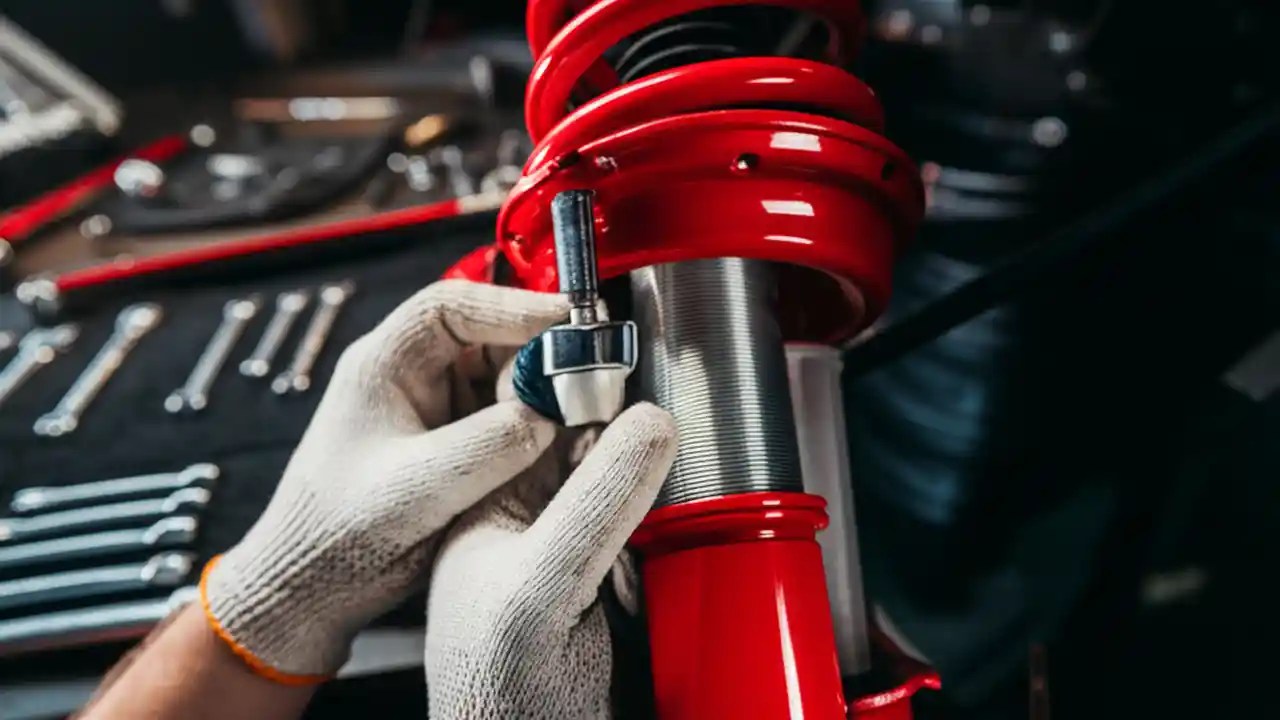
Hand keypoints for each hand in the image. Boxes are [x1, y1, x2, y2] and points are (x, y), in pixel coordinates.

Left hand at [201, 280, 569, 680]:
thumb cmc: (336, 533)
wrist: (312, 585)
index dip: (512, 305)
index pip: (451, 306)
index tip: (564, 320)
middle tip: (587, 368)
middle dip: (540, 347)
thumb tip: (546, 416)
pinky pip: (505, 413)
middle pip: (488, 334)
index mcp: (382, 365)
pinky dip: (536, 419)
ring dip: (542, 384)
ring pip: (503, 372)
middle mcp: (409, 375)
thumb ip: (485, 448)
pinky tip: (560, 436)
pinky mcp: (452, 441)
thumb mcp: (415, 490)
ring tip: (581, 405)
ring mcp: (433, 408)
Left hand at [425, 401, 677, 718]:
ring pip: (626, 475)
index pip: (528, 416)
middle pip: (586, 437)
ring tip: (681, 441)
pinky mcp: (626, 580)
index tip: (614, 348)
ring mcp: (579, 549)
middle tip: (664, 387)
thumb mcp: (538, 589)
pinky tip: (688, 503)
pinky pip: (656, 524)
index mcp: (488, 508)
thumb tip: (647, 426)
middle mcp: (533, 521)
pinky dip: (676, 511)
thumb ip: (592, 505)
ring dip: (655, 459)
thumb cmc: (495, 692)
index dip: (568, 374)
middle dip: (624, 410)